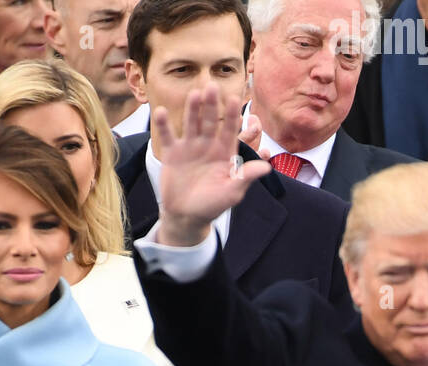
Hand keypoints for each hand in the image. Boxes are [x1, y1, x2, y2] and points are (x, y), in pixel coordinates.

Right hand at [153, 85, 270, 247]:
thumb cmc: (212, 205)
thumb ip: (246, 177)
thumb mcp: (232, 192)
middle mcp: (207, 144)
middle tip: (212, 86)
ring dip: (192, 109)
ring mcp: (189, 147)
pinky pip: (167, 136)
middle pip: (210, 121)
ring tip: (194, 94)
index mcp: (224, 151)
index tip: (235, 100)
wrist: (187, 216)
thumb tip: (267, 167)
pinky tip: (161, 112)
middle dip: (212, 105)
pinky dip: (163, 125)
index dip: (233, 115)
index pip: (230, 129)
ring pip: (191, 123)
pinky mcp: (172, 153)